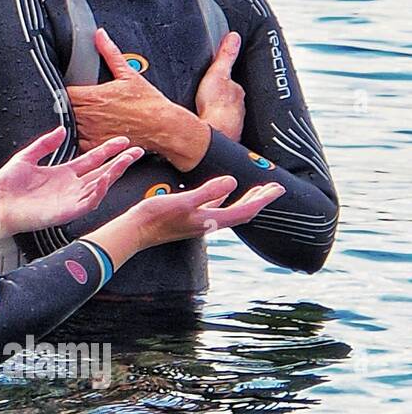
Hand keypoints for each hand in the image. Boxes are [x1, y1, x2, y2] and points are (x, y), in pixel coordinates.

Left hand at [0, 127, 142, 235]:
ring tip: (125, 161)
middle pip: (101, 172)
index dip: (107, 150)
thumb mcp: (27, 157)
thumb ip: (45, 143)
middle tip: (136, 150)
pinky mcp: (66, 212)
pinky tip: (104, 180)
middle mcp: (70, 187)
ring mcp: (70, 200)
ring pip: (99, 186)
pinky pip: (88, 203)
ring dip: (113, 173)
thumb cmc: (7, 186)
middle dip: (120, 162)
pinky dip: (98, 192)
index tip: (122, 140)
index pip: (92, 160)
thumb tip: (62, 130)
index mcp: (62, 174)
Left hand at [67, 27, 210, 171]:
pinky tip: (83, 133)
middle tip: (67, 103)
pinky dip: (77, 139)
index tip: (61, 89)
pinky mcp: (97, 146)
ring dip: (69, 122)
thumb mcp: (128, 73)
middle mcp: (89, 116)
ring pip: (68, 127)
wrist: (164, 126)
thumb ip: (110, 53)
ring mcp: (91, 132)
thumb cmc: (148, 102)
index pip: (62, 92)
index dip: (59, 90)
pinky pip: (77, 144)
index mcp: (93, 97)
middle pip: (61, 109)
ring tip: (76, 118)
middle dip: (63, 106)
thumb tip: (100, 34)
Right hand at [127, 176, 284, 249]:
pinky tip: (223, 192)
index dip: (264, 199)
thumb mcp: (183, 201)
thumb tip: (233, 181)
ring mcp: (199, 222)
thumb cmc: (155, 216)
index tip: (279, 188)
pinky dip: (225, 199)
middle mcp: (209, 224)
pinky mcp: (189, 219)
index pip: (246, 210)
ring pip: (230, 211)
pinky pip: (215, 208)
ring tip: (256, 188)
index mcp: (211, 220)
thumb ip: (208, 191)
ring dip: (245, 199)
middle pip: (242, 212)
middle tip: (274, 187)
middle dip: (259, 199)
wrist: (134, 232)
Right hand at [196, 30, 245, 140]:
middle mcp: (238, 108)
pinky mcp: (224, 135)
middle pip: (230, 99)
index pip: (232, 83)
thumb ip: (226, 56)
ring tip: (206, 112)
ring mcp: (233, 123)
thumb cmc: (216, 108)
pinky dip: (214, 125)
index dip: (224, 81)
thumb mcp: (218, 74)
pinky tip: (205, 126)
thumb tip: (234, 37)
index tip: (218, 82)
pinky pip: (219, 127)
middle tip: (209, 97)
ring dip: (218, 113)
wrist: (213, 135)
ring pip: (226, 114)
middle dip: (221, 98)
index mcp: (238, 92)